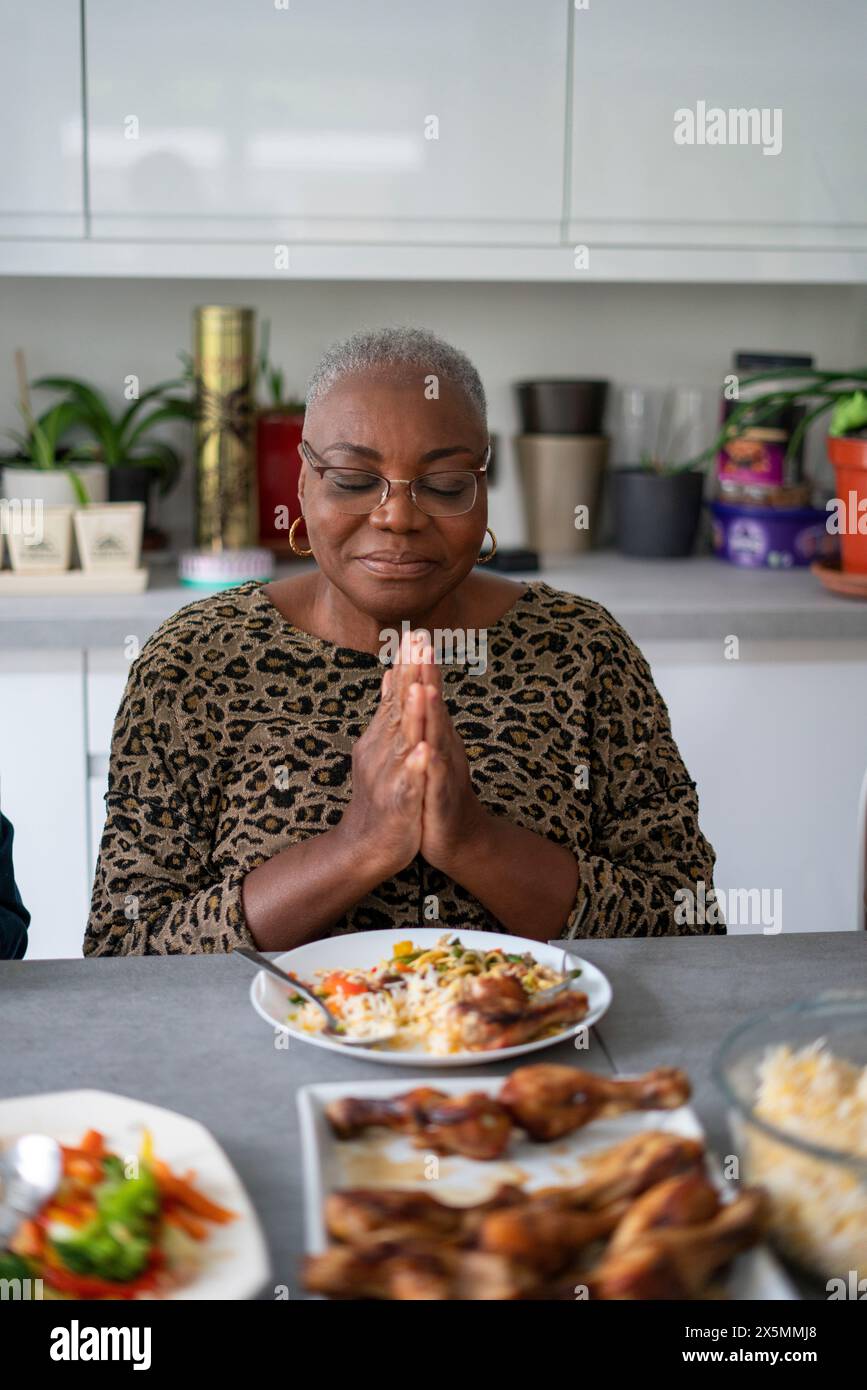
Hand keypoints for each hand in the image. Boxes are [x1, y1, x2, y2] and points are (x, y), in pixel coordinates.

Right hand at [337, 650, 430, 878]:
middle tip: (418, 643)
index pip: (396, 695)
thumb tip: (390, 674)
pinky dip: (415, 768)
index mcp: (382, 737)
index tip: (417, 632)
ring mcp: (388, 776)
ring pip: (401, 742)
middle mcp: (382, 750)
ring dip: (411, 715)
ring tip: (420, 687)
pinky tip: (424, 752)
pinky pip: (408, 784)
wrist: (366, 847)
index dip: (407, 664)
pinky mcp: (398, 805)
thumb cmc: (382, 794)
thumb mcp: (384, 747)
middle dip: (409, 676)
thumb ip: (388, 711)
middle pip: (397, 708)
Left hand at [416, 658, 488, 874]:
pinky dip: (432, 765)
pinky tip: (427, 752)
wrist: (457, 836)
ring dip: (433, 714)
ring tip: (426, 688)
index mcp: (437, 734)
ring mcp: (445, 772)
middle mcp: (444, 746)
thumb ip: (423, 715)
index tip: (415, 632)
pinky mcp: (441, 799)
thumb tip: (413, 682)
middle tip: (424, 644)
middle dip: (429, 676)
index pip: (428, 694)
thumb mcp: (428, 747)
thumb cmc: (439, 789)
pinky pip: (437, 781)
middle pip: (436, 707)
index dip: (422, 665)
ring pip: (438, 739)